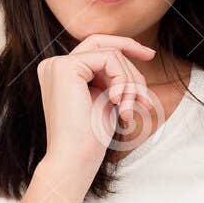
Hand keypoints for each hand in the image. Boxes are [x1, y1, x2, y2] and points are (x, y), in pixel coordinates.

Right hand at [36, 34, 159, 199]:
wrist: (74, 159)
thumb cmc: (90, 138)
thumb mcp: (104, 99)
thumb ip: (110, 76)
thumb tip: (134, 55)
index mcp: (59, 73)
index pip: (96, 48)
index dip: (124, 47)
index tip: (150, 55)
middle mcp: (53, 65)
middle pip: (103, 43)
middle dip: (132, 55)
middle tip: (145, 89)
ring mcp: (57, 64)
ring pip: (111, 54)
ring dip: (130, 82)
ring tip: (129, 110)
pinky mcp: (65, 67)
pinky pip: (109, 59)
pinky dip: (123, 80)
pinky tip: (119, 102)